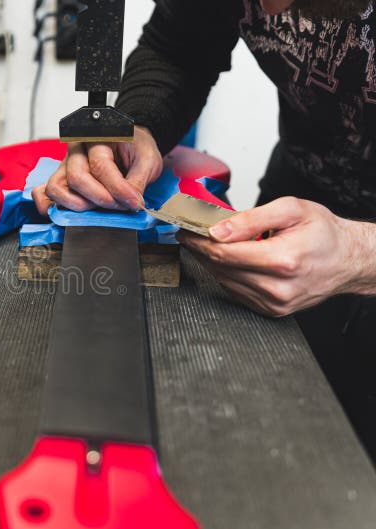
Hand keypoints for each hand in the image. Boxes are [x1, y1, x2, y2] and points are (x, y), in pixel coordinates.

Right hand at [32, 126, 162, 215]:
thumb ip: (138, 181)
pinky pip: (43, 193)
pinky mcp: (60, 179)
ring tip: (97, 208)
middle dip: (99, 198)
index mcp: (98, 137)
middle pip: (76, 177)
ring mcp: (65, 165)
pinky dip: (50, 206)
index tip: (134, 202)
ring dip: (77, 204)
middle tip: (118, 206)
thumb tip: (132, 203)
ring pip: (56, 187)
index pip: (101, 166)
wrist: (129, 145)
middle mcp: (77, 149)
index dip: (118, 189)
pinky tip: (67, 213)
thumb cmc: (135, 148)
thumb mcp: (147, 159)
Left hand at [178, 197, 371, 316]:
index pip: (224, 253)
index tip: (185, 231)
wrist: (348, 260)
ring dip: (212, 263)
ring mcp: (275, 303)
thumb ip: (251, 219)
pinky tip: (230, 261)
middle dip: (201, 250)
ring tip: (209, 245)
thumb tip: (218, 230)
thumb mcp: (291, 210)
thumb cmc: (324, 234)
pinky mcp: (272, 310)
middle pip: (221, 268)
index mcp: (284, 260)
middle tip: (191, 235)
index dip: (199, 241)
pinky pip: (236, 292)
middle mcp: (278, 287)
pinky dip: (227, 275)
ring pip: (225, 281)